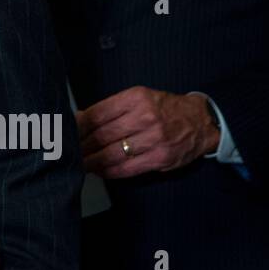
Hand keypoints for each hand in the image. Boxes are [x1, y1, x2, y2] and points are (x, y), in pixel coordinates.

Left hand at [76, 87, 219, 177]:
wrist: (201, 121)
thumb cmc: (165, 108)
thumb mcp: (139, 98)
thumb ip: (111, 109)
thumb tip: (80, 120)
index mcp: (136, 98)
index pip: (97, 114)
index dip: (78, 126)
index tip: (67, 133)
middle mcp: (145, 117)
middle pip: (102, 135)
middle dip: (82, 146)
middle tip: (69, 152)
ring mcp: (154, 139)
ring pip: (112, 154)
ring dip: (92, 161)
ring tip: (80, 164)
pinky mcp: (160, 158)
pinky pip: (128, 168)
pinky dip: (109, 172)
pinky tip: (99, 171)